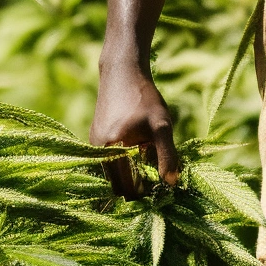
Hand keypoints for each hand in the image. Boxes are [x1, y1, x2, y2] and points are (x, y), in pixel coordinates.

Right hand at [91, 63, 180, 199]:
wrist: (122, 73)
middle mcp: (97, 151)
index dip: (143, 192)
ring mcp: (93, 145)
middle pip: (117, 184)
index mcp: (111, 150)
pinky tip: (138, 149)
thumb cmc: (144, 98)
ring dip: (130, 173)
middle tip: (155, 174)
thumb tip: (172, 183)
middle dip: (136, 185)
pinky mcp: (95, 139)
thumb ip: (167, 155)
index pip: (125, 188)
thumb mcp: (162, 126)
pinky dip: (123, 162)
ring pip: (113, 173)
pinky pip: (109, 161)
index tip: (159, 185)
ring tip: (147, 158)